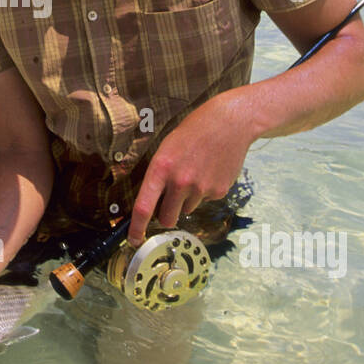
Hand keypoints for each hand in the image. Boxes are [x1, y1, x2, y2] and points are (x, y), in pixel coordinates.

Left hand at [127, 92, 251, 245]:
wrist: (229, 123)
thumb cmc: (193, 132)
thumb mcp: (167, 148)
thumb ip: (159, 176)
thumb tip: (151, 203)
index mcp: (161, 169)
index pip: (144, 207)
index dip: (136, 228)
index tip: (133, 240)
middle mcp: (180, 182)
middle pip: (167, 218)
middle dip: (166, 215)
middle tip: (171, 199)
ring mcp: (201, 188)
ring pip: (187, 209)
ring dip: (187, 199)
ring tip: (195, 171)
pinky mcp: (219, 191)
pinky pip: (205, 201)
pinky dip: (204, 192)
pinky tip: (209, 171)